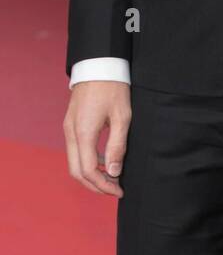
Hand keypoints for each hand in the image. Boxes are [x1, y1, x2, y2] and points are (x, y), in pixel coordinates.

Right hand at [63, 81, 130, 196]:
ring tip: (113, 178)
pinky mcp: (71, 124)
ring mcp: (68, 128)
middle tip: (115, 189)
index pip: (89, 171)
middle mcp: (71, 133)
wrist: (99, 64)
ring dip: (91, 175)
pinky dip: (88, 162)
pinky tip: (106, 161)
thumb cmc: (113, 87)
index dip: (104, 185)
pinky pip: (76, 151)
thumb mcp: (122, 116)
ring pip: (74, 162)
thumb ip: (117, 145)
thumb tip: (115, 173)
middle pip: (77, 172)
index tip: (120, 190)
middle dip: (95, 185)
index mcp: (83, 132)